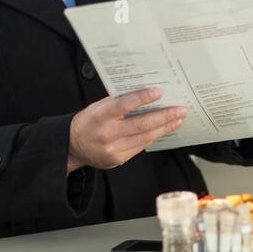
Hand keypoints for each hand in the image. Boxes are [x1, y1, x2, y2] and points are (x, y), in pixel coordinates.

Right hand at [67, 88, 186, 170]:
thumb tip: (145, 95)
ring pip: (145, 137)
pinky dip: (154, 137)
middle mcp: (107, 133)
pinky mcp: (118, 159)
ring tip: (177, 119)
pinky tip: (163, 130)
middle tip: (180, 110)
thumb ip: (119, 102)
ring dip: (164, 128)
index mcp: (100, 115)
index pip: (124, 105)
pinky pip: (140, 147)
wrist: (72, 145)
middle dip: (164, 116)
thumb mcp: (98, 106)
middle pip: (141, 124)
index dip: (142, 98)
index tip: (159, 92)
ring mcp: (113, 148)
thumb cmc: (88, 122)